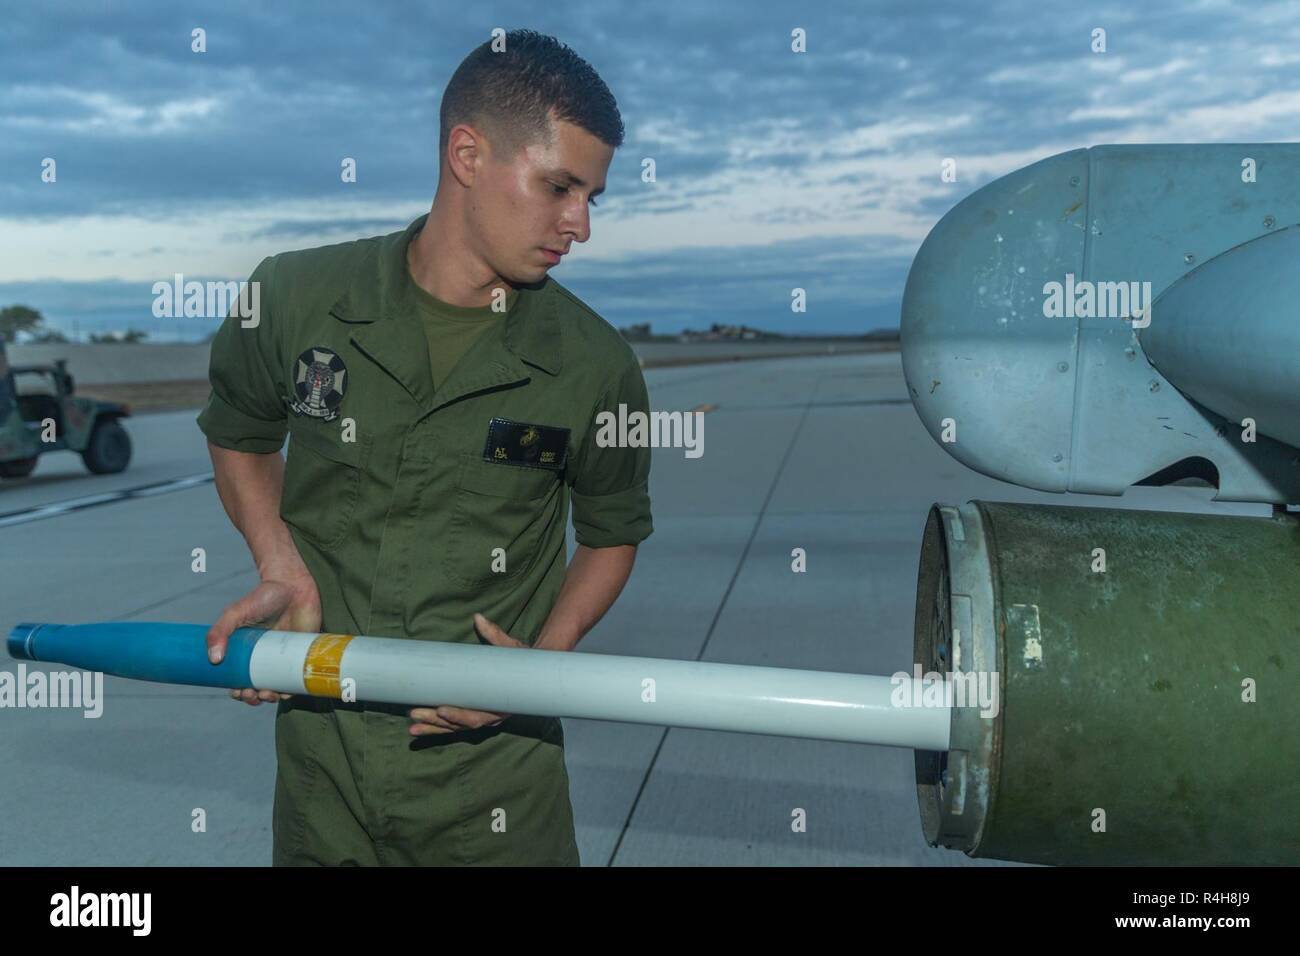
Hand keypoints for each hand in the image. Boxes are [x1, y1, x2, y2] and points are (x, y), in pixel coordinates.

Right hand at [207, 567, 321, 705]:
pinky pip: (299, 678)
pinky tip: (287, 691)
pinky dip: (293, 689)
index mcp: (248, 651)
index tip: (237, 692)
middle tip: (252, 694)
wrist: (293, 584)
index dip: (238, 691)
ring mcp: (286, 657)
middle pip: (259, 687)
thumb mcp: (236, 612)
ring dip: (271, 697)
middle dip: (254, 697)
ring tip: (267, 694)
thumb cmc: (264, 597)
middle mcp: (267, 657)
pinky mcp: (304, 654)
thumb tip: (214, 658)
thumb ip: (221, 631)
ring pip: (279, 687)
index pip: (240, 678)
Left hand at [409, 613, 525, 734]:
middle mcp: (491, 716)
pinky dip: (436, 727)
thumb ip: (495, 635)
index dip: (459, 715)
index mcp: (501, 704)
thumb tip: (478, 617)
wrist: (531, 672)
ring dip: (432, 727)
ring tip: (413, 727)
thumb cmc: (522, 660)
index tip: (441, 710)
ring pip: (454, 728)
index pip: (478, 716)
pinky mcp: (473, 714)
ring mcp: (481, 717)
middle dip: (437, 721)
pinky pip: (453, 726)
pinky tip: (417, 728)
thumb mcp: (512, 649)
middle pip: (461, 724)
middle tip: (416, 713)